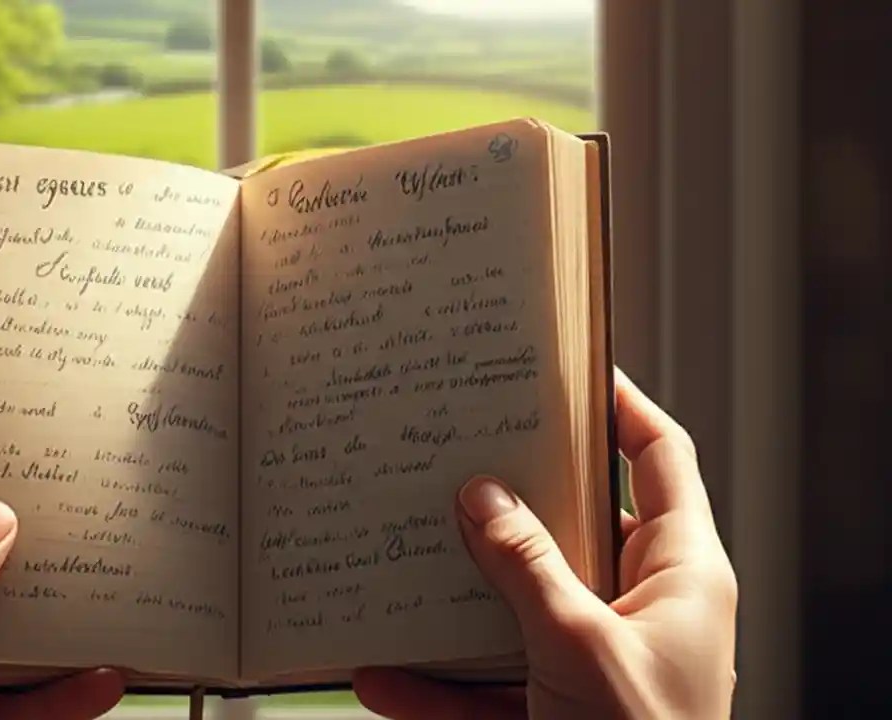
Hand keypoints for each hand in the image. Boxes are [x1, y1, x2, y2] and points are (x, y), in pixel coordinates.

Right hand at [353, 370, 737, 718]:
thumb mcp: (581, 646)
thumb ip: (528, 567)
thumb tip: (482, 495)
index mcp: (681, 573)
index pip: (659, 457)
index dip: (620, 404)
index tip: (566, 367)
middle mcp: (641, 606)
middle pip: (571, 524)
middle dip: (507, 498)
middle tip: (454, 449)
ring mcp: (594, 657)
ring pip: (516, 603)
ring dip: (455, 593)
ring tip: (398, 553)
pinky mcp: (555, 708)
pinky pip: (488, 684)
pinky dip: (436, 683)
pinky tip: (381, 676)